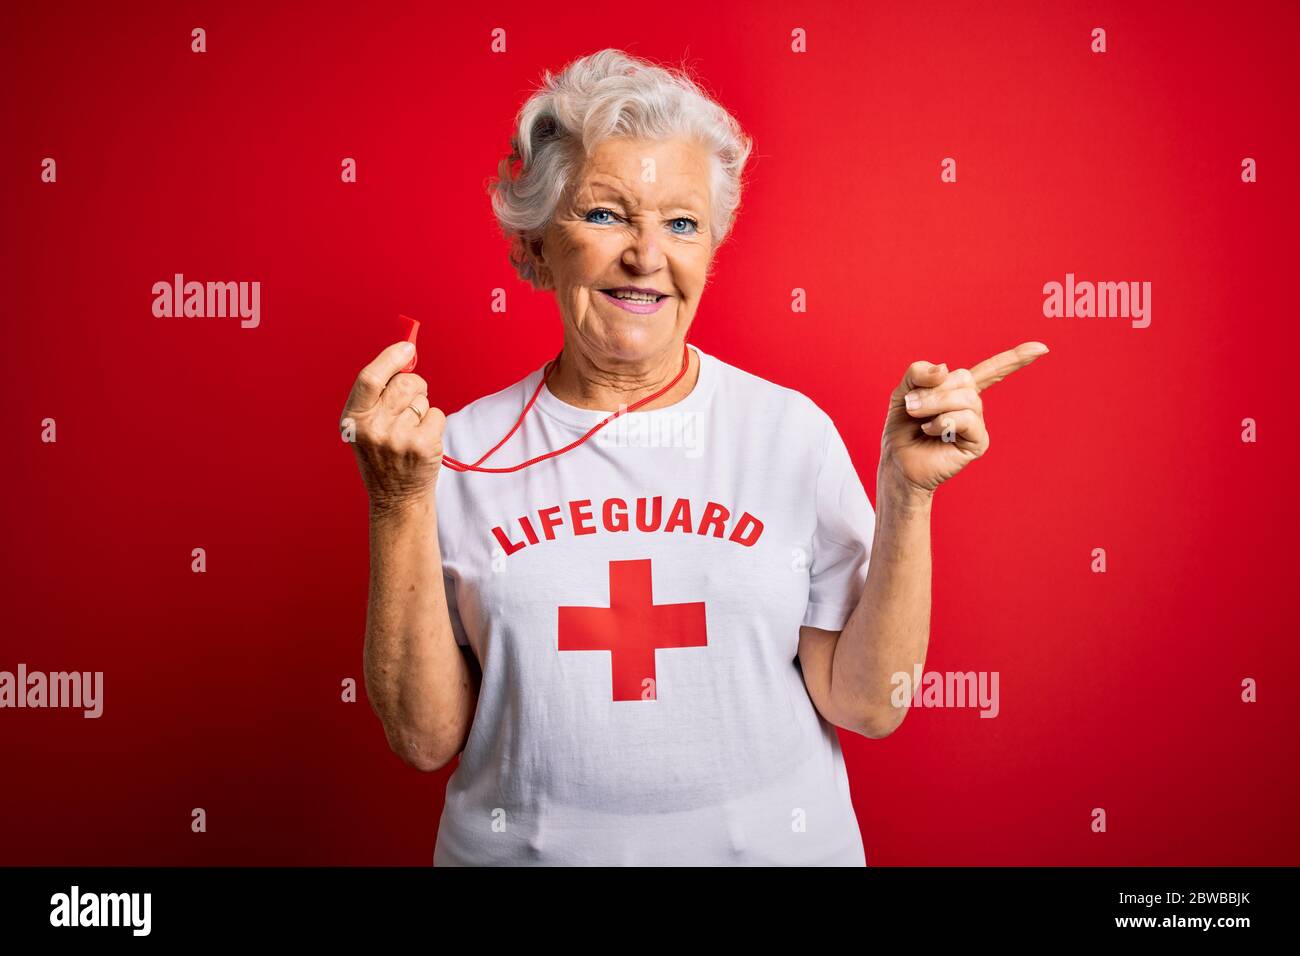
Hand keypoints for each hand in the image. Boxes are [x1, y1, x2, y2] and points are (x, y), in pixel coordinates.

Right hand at [340, 341, 446, 513]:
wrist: (396, 499)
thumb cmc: (383, 456)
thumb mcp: (366, 427)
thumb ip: (378, 394)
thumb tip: (406, 353)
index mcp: (354, 419)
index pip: (370, 378)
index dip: (390, 358)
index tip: (407, 346)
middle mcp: (374, 428)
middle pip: (405, 383)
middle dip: (415, 385)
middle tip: (412, 401)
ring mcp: (398, 438)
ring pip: (423, 399)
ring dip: (422, 408)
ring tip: (411, 431)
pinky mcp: (422, 446)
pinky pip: (437, 415)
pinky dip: (434, 424)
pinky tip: (422, 442)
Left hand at [880, 341, 1048, 496]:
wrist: (898, 462)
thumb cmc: (902, 429)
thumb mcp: (903, 391)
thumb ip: (918, 372)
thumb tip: (945, 368)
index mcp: (959, 390)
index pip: (990, 371)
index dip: (1014, 359)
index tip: (1041, 348)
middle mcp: (973, 406)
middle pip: (965, 378)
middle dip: (934, 390)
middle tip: (912, 406)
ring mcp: (977, 424)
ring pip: (966, 398)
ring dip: (934, 404)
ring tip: (918, 419)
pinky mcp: (978, 442)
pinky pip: (966, 419)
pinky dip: (942, 422)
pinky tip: (930, 431)